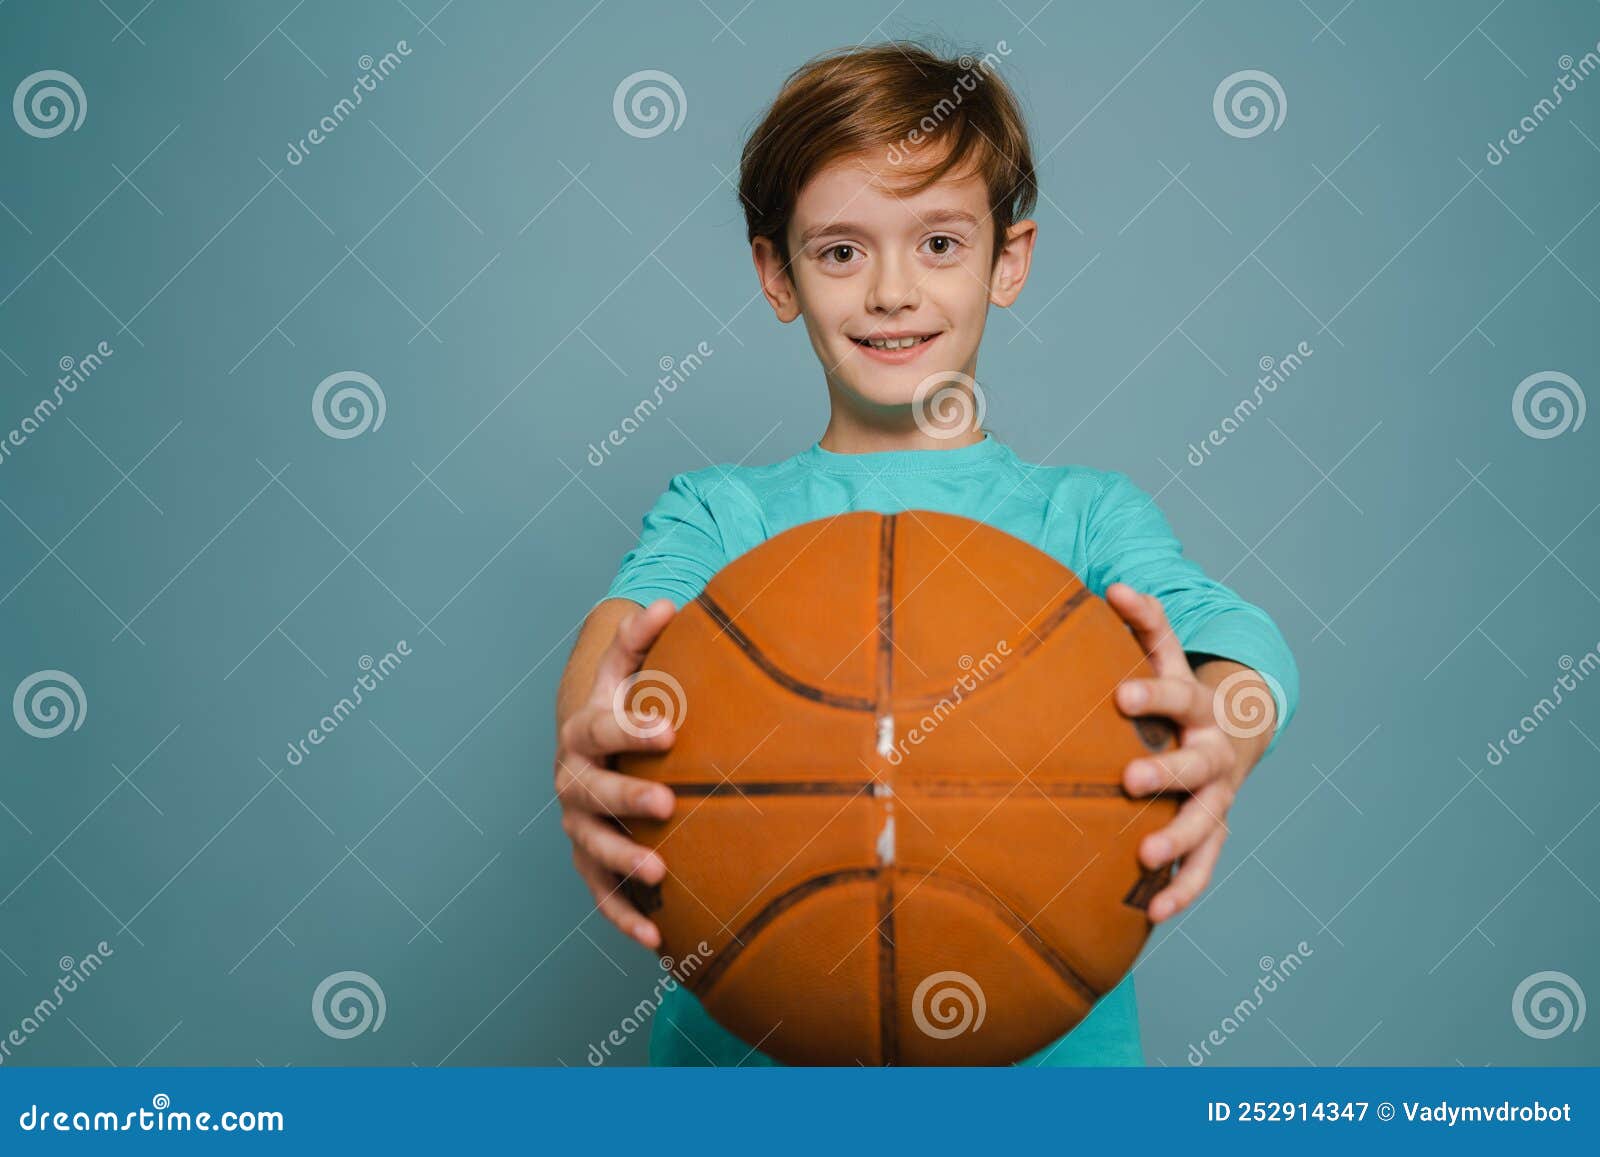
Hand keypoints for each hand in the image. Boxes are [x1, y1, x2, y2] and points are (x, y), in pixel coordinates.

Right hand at [554, 598, 679, 947]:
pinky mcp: (590, 865)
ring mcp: (578, 826)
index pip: (601, 728)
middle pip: (593, 792)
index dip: (630, 728)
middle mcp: (573, 780)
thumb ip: (640, 639)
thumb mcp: (625, 671)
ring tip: (659, 871)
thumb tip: (666, 602)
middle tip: (666, 803)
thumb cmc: (623, 708)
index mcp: (584, 732)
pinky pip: (603, 895)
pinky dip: (625, 917)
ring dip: (623, 860)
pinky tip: (658, 940)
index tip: (667, 728)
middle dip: (627, 798)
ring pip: (592, 848)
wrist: (591, 752)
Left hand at [1104, 583, 1275, 922]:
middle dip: (1165, 772)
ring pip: (1205, 821)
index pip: (1177, 694)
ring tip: (1143, 856)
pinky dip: (1183, 888)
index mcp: (1198, 706)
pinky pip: (1203, 866)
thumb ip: (1144, 624)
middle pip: (1195, 763)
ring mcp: (1217, 797)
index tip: (1120, 696)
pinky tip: (1153, 913)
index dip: (1151, 695)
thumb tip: (1114, 586)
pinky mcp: (1213, 832)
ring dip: (1177, 838)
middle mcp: (1213, 752)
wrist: (1235, 732)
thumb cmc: (1178, 694)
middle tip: (1130, 779)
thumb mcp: (1165, 657)